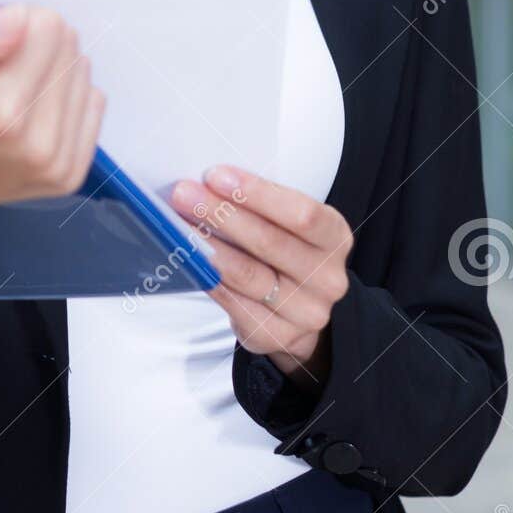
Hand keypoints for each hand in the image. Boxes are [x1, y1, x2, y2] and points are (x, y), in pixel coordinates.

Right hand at [0, 2, 105, 224]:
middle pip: (68, 50)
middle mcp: (38, 144)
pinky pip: (93, 105)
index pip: (46, 28)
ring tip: (11, 93)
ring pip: (83, 74)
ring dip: (51, 73)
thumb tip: (20, 18)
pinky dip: (66, 99)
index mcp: (0, 114)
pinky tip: (32, 111)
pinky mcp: (71, 174)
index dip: (15, 24)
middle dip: (34, 48)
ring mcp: (58, 164)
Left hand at [169, 165, 353, 397]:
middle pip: (269, 242)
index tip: (217, 176)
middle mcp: (328, 278)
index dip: (257, 194)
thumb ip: (263, 208)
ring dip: (208, 247)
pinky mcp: (276, 336)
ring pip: (248, 275)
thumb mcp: (290, 227)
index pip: (302, 214)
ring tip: (178, 226)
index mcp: (335, 238)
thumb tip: (209, 184)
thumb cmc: (287, 256)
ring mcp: (306, 312)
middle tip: (185, 194)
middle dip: (222, 214)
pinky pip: (234, 303)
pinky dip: (208, 278)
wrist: (300, 312)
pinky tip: (189, 261)